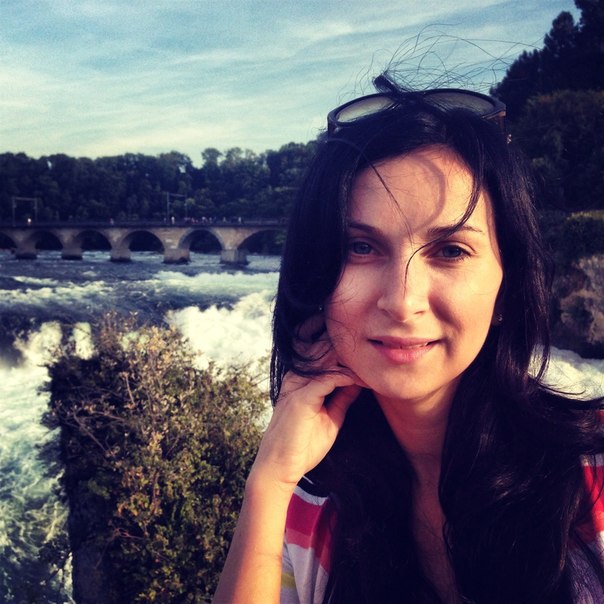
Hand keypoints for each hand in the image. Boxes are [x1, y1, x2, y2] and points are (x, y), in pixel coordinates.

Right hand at [248, 315, 364, 491]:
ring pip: (328, 359)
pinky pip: (330, 378)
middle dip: (350, 349)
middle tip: (375, 355)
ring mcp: (298, 385)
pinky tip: (365, 382)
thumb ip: (342, 398)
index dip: (345, 350)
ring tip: (374, 366)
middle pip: (324, 347)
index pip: (321, 351)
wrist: (280, 468)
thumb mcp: (330, 417)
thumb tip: (359, 383)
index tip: (370, 357)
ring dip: (353, 362)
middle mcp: (296, 377)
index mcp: (300, 379)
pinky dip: (350, 378)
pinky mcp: (302, 397)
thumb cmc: (302, 445)